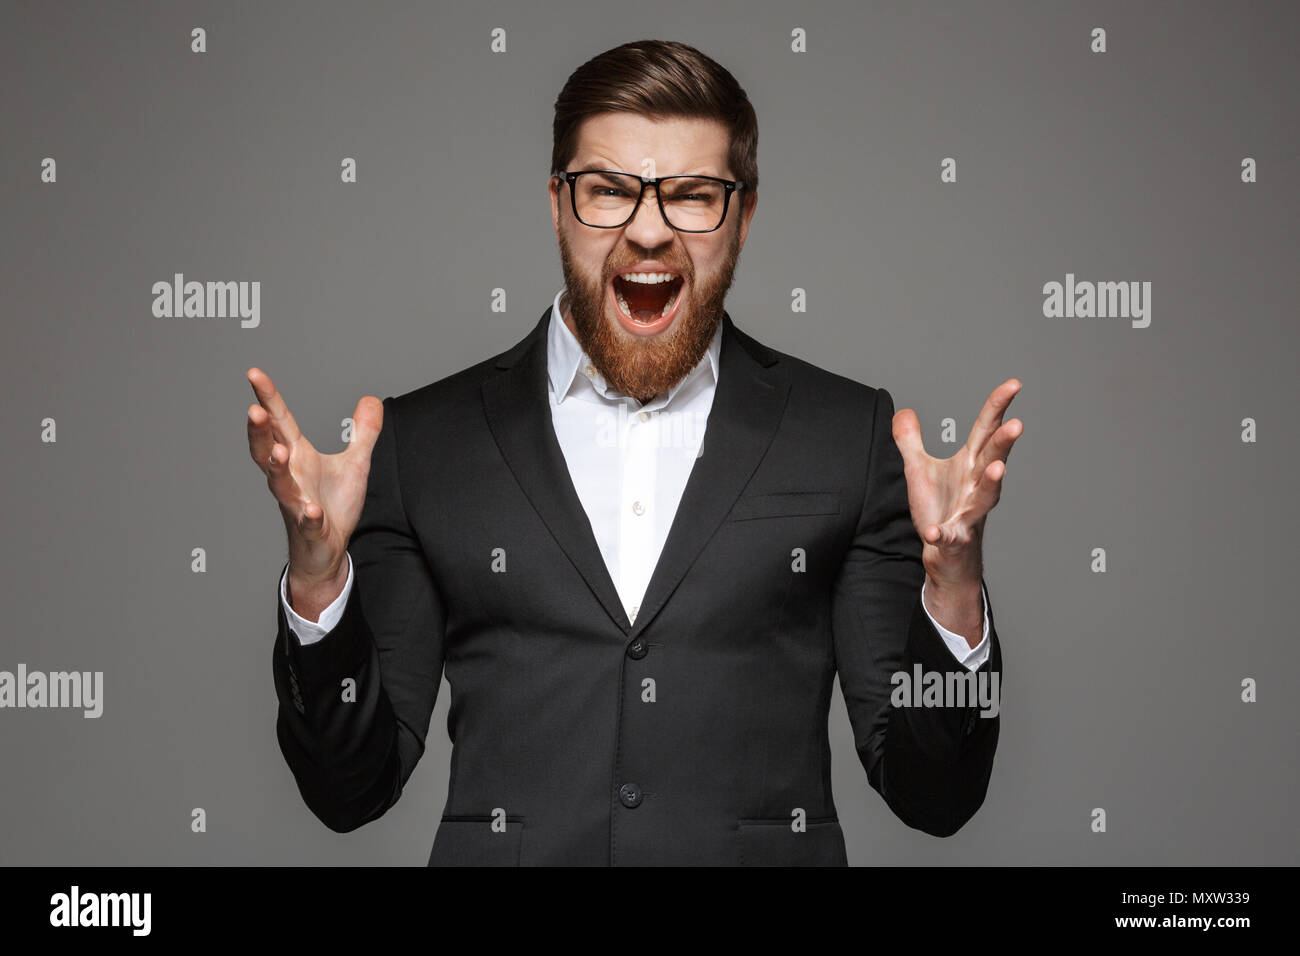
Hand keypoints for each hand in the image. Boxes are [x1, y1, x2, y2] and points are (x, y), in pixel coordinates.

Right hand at [245, 368, 382, 610]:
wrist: (327, 551)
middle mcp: (291, 477)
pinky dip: (308, 515)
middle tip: (254, 410)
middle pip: (267, 451)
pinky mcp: (311, 529)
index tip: (254, 373)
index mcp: (298, 457)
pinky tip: (311, 509)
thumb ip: (363, 432)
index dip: (268, 398)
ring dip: (277, 469)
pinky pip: (307, 521)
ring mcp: (296, 503)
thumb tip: (371, 399)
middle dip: (259, 432)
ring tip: (279, 453)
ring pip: (280, 485)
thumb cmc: (333, 505)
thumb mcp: (355, 464)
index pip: (280, 423)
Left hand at [891, 379, 1022, 588]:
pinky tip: (934, 531)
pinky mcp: (955, 538)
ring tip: (998, 470)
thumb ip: (910, 440)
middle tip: (1016, 424)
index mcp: (969, 464)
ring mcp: (969, 513)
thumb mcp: (918, 469)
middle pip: (992, 459)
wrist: (946, 553)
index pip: (986, 430)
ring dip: (992, 483)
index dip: (999, 406)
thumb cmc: (939, 507)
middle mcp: (975, 485)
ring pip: (986, 497)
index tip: (1014, 384)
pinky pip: (950, 536)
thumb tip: (904, 412)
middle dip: (1004, 443)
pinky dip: (943, 534)